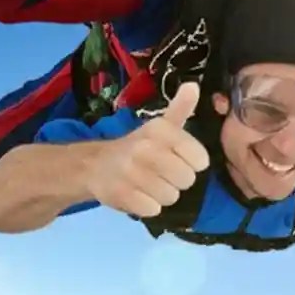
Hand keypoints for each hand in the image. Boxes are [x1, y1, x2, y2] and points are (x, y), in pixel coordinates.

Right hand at [86, 82, 209, 217]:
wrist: (96, 165)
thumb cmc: (138, 146)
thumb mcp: (160, 126)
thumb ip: (180, 108)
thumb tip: (194, 85)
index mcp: (160, 130)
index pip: (199, 158)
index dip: (193, 163)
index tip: (179, 159)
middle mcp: (146, 148)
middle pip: (187, 180)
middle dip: (178, 181)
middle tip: (162, 174)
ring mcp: (132, 172)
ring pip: (171, 197)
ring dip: (163, 195)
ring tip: (150, 185)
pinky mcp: (122, 194)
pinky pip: (153, 209)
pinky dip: (148, 206)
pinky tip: (138, 195)